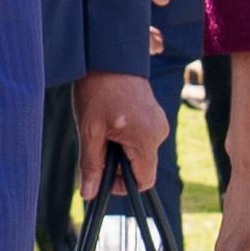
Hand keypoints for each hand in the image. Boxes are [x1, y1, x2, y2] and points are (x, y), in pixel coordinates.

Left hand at [72, 70, 171, 194]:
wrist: (109, 56)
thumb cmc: (98, 90)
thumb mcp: (90, 130)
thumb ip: (91, 165)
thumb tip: (90, 194)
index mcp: (146, 139)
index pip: (144, 181)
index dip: (122, 185)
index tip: (102, 173)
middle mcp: (159, 133)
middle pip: (141, 168)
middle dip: (118, 165)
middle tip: (97, 145)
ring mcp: (159, 123)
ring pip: (140, 154)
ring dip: (120, 150)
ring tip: (103, 129)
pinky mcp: (155, 116)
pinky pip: (142, 139)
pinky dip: (125, 139)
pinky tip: (111, 122)